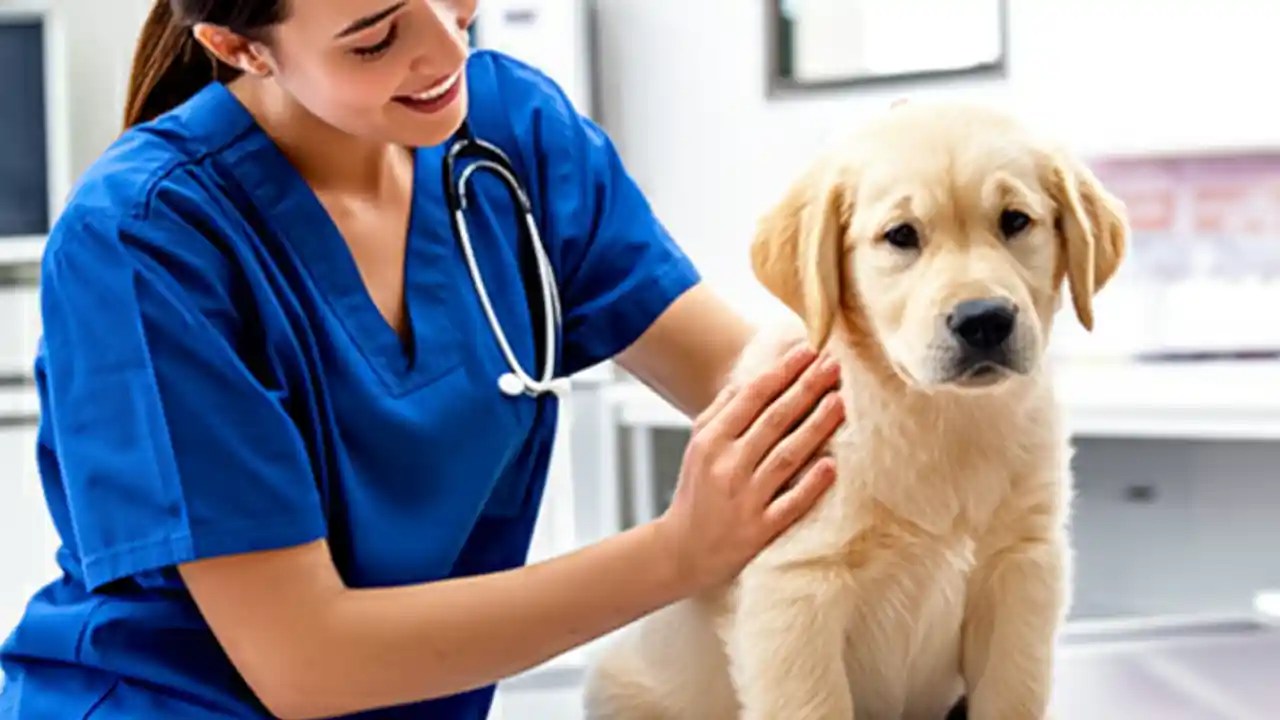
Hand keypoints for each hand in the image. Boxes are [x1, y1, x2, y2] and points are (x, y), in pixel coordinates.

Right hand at [655, 343, 844, 593]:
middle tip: (834, 366)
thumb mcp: (697, 446)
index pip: (751, 398)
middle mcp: (727, 466)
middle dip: (806, 389)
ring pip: (787, 456)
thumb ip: (720, 412)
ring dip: (815, 427)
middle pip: (774, 420)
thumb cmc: (695, 493)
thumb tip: (749, 379)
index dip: (782, 373)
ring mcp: (745, 499)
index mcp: (711, 441)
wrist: (682, 551)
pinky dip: (811, 484)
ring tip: (839, 402)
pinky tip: (832, 465)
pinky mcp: (759, 530)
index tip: (808, 351)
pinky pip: (791, 504)